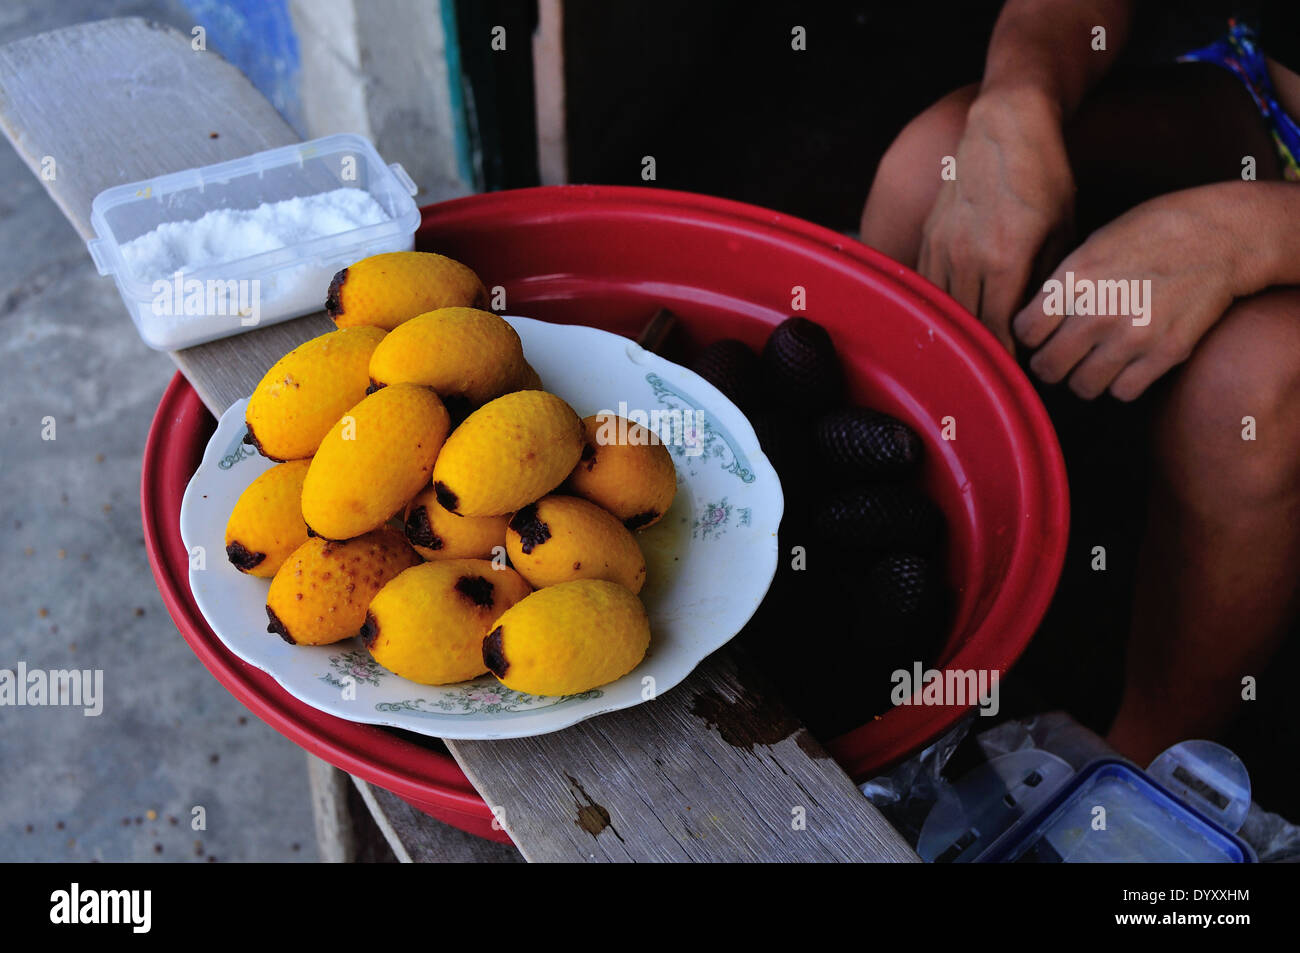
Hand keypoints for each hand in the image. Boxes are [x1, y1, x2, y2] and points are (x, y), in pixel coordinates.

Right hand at [919, 86, 1075, 351]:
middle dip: (983, 351)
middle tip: (998, 370)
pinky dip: (943, 305)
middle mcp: (966, 257)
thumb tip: (1044, 321)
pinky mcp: (929, 236)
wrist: (1004, 127)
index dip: (1007, 358)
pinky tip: (956, 315)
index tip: (1019, 374)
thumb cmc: (1044, 174)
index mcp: (1004, 259)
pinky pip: (930, 285)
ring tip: (974, 350)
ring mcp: (942, 246)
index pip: (998, 329)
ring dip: (959, 331)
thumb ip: (1048, 278)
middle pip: (967, 324)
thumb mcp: (1063, 229)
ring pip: (943, 308)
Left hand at [1012, 189, 1240, 400]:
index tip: (1041, 332)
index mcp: (1075, 280)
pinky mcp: (1165, 353)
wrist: (1219, 236)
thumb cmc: (1150, 234)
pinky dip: (1120, 383)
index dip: (1031, 335)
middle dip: (1051, 362)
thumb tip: (1031, 323)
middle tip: (1063, 353)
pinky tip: (1126, 362)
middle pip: (1047, 368)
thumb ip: (1061, 287)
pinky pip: (1122, 392)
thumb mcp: (1092, 246)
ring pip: (1082, 387)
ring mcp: (1133, 336)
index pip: (1025, 333)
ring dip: (1084, 376)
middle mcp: (1099, 312)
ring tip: (1095, 358)